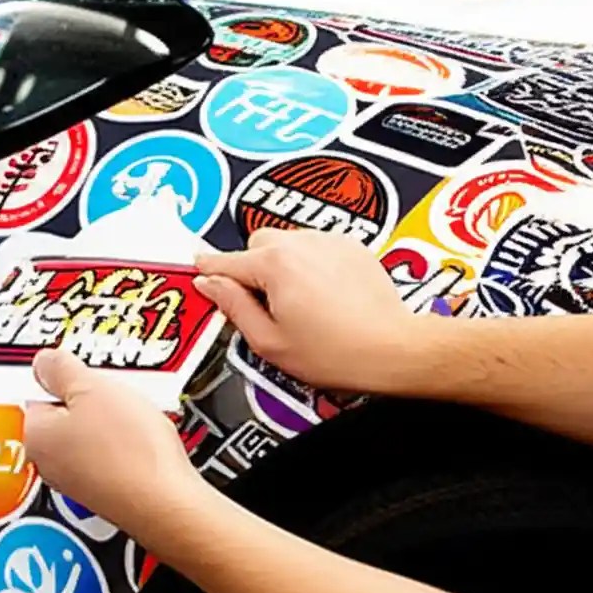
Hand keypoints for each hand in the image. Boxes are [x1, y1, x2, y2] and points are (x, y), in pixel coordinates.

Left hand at [23, 349, 205, 534]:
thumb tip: (44, 362)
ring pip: (90, 433)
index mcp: (36, 435)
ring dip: (111, 420)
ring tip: (134, 413)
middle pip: (63, 414)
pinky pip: (109, 454)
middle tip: (113, 390)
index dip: (62, 376)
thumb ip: (61, 369)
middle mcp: (49, 463)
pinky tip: (144, 439)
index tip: (81, 370)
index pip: (35, 393)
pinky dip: (125, 443)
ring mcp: (78, 481)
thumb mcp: (92, 388)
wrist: (168, 504)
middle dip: (90, 397)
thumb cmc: (130, 453)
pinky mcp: (106, 491)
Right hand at [194, 228, 425, 391]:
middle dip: (251, 269)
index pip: (224, 262)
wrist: (393, 348)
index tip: (198, 271)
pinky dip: (309, 264)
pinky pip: (314, 247)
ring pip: (285, 243)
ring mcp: (328, 241)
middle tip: (261, 305)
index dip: (208, 270)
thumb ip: (233, 307)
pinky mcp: (351, 247)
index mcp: (274, 265)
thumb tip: (209, 284)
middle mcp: (300, 244)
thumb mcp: (269, 341)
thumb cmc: (337, 351)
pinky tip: (321, 295)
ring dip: (280, 265)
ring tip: (296, 303)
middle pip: (255, 244)